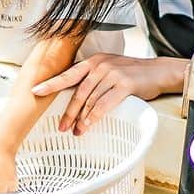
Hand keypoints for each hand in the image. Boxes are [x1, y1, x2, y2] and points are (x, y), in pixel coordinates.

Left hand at [31, 54, 184, 135]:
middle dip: (68, 111)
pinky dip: (95, 116)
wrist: (158, 71)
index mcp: (92, 61)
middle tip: (61, 126)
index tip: (35, 91)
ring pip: (90, 99)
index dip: (51, 83)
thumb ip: (92, 78)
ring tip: (76, 131)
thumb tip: (75, 97)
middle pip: (77, 91)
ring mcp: (112, 74)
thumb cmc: (132, 73)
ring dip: (81, 118)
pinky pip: (105, 103)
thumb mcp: (109, 69)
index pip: (68, 74)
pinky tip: (88, 125)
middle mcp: (99, 65)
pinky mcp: (124, 84)